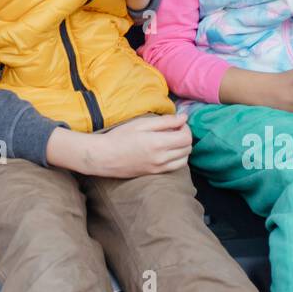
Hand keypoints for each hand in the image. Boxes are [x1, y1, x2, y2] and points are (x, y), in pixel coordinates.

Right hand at [78, 113, 192, 177]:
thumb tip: (184, 117)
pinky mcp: (155, 173)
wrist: (104, 157)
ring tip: (172, 140)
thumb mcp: (141, 124)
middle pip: (187, 149)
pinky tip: (167, 150)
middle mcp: (161, 158)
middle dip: (186, 137)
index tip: (178, 122)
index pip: (186, 138)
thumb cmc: (119, 137)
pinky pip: (175, 167)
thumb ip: (165, 121)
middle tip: (175, 129)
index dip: (186, 128)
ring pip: (184, 160)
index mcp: (158, 143)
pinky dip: (178, 158)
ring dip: (183, 149)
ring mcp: (159, 168)